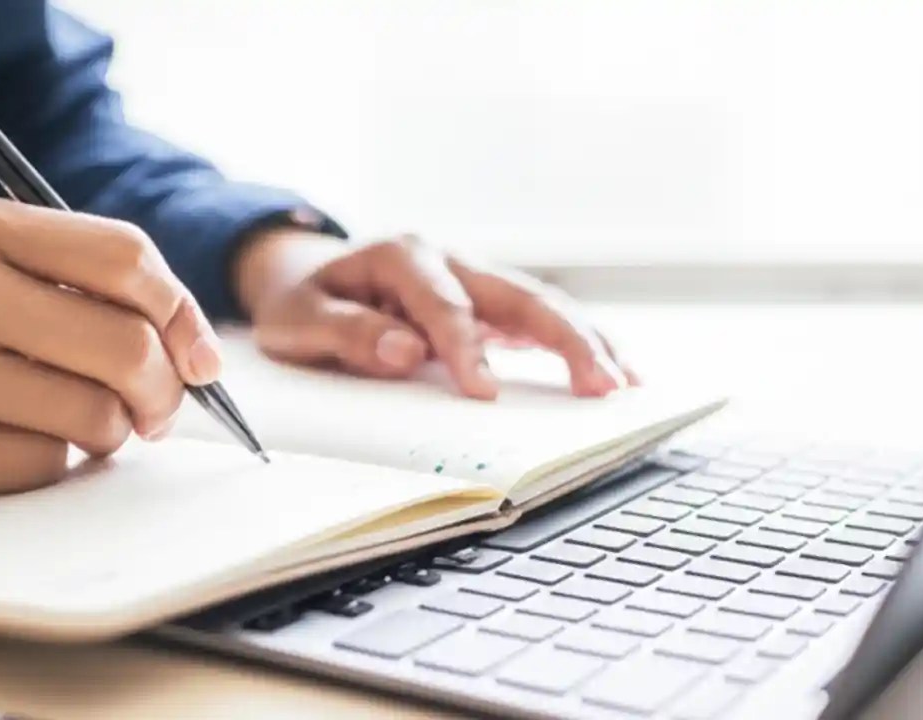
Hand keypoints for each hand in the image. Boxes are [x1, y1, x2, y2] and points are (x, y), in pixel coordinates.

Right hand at [0, 197, 220, 495]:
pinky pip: (47, 463)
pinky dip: (55, 458)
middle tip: (158, 408)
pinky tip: (15, 438)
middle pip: (126, 344)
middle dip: (166, 389)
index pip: (125, 257)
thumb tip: (196, 354)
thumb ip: (85, 280)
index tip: (200, 357)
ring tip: (79, 419)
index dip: (183, 313)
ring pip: (97, 415)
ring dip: (112, 429)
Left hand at [233, 229, 635, 399]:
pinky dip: (578, 340)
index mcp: (401, 255)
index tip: (484, 393)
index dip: (465, 348)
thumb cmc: (303, 302)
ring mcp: (474, 276)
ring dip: (585, 339)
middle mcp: (448, 258)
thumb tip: (403, 350)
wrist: (308, 276)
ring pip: (542, 302)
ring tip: (623, 381)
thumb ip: (347, 332)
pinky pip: (540, 317)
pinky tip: (614, 368)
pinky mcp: (488, 301)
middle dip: (561, 338)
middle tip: (596, 384)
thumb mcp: (300, 319)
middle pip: (516, 294)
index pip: (444, 305)